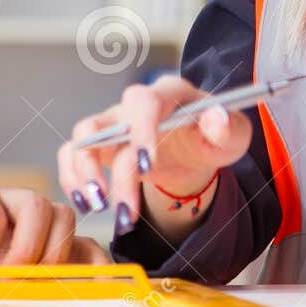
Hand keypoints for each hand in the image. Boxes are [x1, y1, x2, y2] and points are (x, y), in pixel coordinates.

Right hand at [58, 74, 250, 238]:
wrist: (193, 149)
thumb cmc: (211, 137)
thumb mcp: (233, 135)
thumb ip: (229, 128)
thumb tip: (218, 119)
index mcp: (170, 93)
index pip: (146, 102)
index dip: (141, 132)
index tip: (146, 168)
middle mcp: (135, 104)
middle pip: (112, 126)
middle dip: (117, 173)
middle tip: (128, 212)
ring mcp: (114, 121)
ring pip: (84, 136)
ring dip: (83, 172)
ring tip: (98, 207)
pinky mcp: (99, 142)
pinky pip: (73, 153)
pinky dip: (72, 177)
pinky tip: (86, 203)